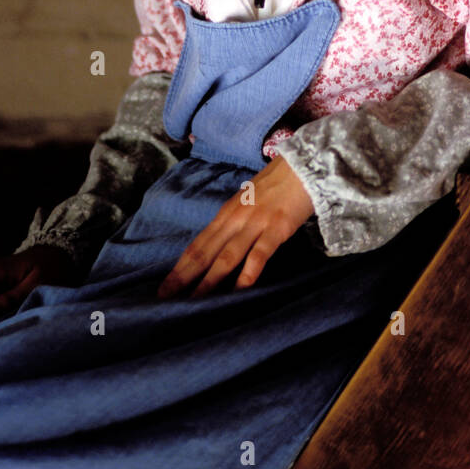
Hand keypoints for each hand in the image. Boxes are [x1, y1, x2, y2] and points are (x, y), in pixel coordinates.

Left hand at [156, 155, 313, 299]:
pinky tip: (239, 291)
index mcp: (226, 214)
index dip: (180, 267)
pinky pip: (259, 254)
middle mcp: (235, 219)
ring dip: (209, 281)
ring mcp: (255, 223)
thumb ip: (234, 223)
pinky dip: (247, 274)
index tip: (165, 287)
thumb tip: (220, 247)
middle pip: (204, 252)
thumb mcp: (247, 202)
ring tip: (195, 303)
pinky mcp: (276, 228)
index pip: (197, 245)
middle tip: (165, 299)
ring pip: (226, 257)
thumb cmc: (277, 184)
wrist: (304, 165)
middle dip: (183, 277)